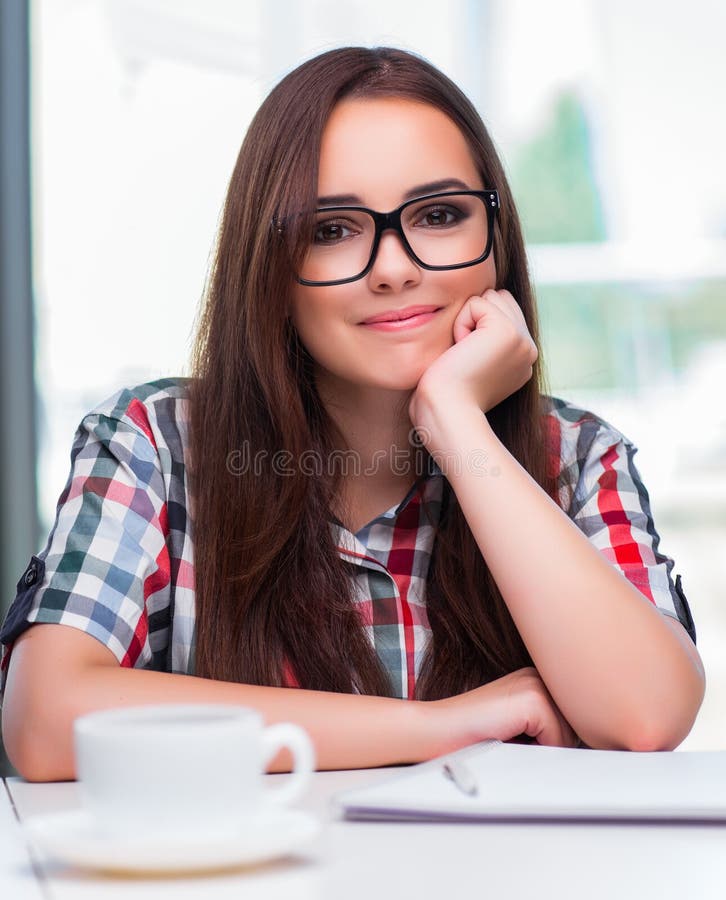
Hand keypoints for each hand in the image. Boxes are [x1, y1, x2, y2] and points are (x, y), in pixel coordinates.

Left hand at [409, 289, 537, 428]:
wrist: (448, 411)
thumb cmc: (447, 395)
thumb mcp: (472, 365)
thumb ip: (484, 341)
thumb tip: (476, 311)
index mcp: (522, 358)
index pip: (503, 311)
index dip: (476, 325)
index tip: (468, 361)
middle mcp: (528, 349)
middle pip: (498, 298)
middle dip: (474, 319)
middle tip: (465, 357)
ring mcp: (523, 340)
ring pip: (489, 297)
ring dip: (467, 321)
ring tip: (465, 354)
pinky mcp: (508, 331)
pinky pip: (477, 303)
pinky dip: (461, 324)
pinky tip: (462, 352)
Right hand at [426, 667, 578, 755]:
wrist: (436, 730)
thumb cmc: (470, 734)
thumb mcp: (516, 726)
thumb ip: (547, 726)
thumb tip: (589, 745)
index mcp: (536, 679)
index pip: (574, 718)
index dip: (560, 739)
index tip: (535, 742)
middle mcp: (538, 675)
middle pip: (576, 727)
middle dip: (553, 745)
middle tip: (516, 740)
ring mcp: (536, 684)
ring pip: (570, 735)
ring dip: (544, 749)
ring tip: (510, 738)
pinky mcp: (532, 699)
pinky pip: (558, 740)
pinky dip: (537, 751)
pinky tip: (508, 737)